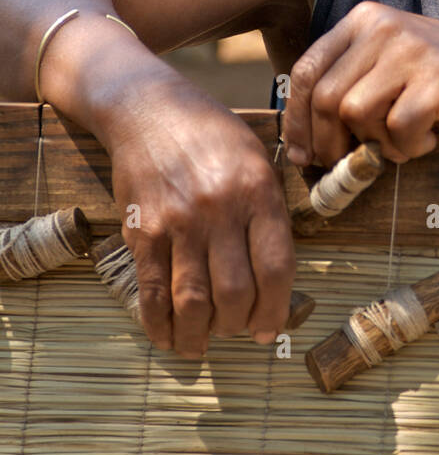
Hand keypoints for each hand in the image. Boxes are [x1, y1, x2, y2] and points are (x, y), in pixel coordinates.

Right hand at [105, 75, 294, 358]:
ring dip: (200, 335)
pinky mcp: (143, 232)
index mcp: (257, 192)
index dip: (276, 309)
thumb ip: (271, 212)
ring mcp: (178, 223)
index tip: (270, 329)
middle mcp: (219, 210)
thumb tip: (278, 278)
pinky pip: (152, 291)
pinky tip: (168, 337)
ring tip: (202, 344)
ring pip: (193, 300)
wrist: (149, 110)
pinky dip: (160, 324)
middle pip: (236, 292)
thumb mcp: (259, 158)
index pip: (276, 267)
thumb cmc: (213, 135)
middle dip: (239, 324)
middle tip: (237, 331)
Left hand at [282, 1, 438, 166]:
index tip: (301, 154)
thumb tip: (303, 145)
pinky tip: (428, 140)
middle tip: (347, 163)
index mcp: (361, 21)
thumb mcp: (387, 65)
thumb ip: (348, 87)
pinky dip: (408, 146)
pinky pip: (399, 127)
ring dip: (376, 143)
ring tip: (401, 143)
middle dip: (329, 142)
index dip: (296, 119)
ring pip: (357, 112)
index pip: (306, 70)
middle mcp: (381, 27)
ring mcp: (411, 50)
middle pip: (326, 97)